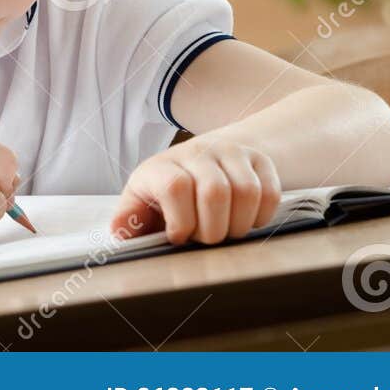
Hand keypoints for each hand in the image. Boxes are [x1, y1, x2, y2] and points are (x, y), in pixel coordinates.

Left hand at [111, 137, 280, 244]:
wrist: (205, 160)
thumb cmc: (167, 190)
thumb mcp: (141, 201)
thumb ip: (130, 219)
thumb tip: (119, 233)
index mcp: (162, 165)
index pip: (176, 187)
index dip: (181, 221)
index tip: (179, 237)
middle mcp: (197, 151)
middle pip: (215, 192)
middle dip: (212, 229)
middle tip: (205, 237)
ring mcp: (231, 152)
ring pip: (246, 193)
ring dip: (238, 225)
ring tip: (224, 230)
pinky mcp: (259, 160)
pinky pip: (269, 194)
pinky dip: (259, 218)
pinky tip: (243, 219)